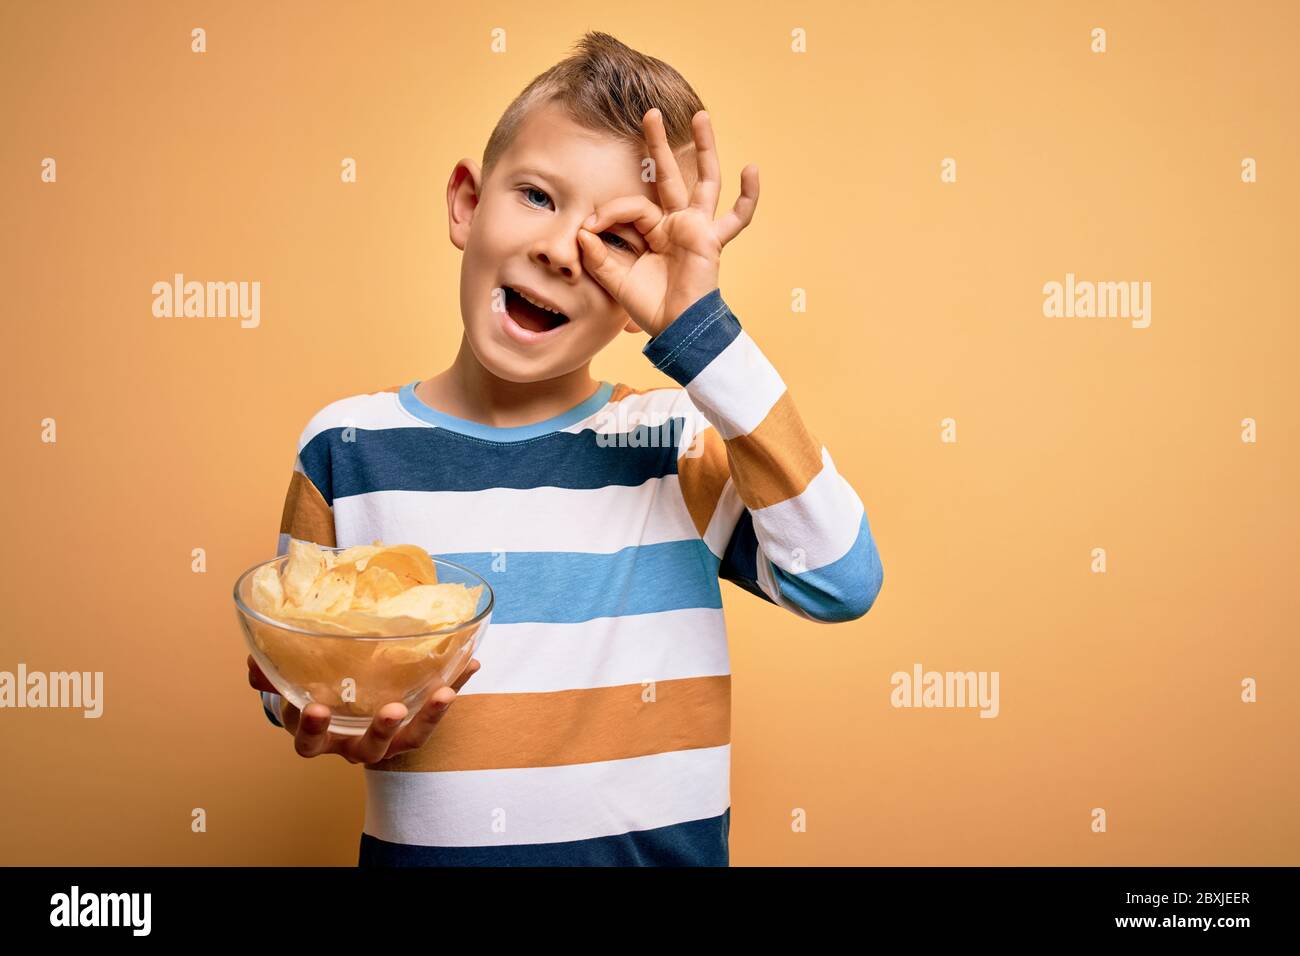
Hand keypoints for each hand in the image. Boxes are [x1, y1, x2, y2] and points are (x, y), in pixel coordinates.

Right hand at [247, 654, 479, 765]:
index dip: (310, 726)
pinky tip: (470, 664)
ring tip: (444, 692)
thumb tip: (253, 661)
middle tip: (390, 710)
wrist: (339, 707)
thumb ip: (273, 671)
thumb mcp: (291, 681)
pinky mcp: (409, 733)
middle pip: (363, 749)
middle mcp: (351, 743)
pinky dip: (452, 690)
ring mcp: (383, 741)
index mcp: (317, 733)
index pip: (308, 737)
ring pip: (405, 740)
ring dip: (426, 717)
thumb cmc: (313, 689)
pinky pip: (433, 715)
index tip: (314, 707)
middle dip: (377, 731)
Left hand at [576, 108, 758, 337]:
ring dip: (704, 148)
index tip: (589, 228)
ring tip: (701, 115)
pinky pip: (736, 218)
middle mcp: (676, 225)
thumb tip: (581, 232)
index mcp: (654, 233)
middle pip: (668, 176)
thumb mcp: (616, 281)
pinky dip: (748, 197)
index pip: (631, 206)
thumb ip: (599, 257)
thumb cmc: (651, 309)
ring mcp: (696, 229)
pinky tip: (752, 170)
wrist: (676, 331)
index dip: (609, 212)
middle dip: (658, 145)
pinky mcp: (710, 239)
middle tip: (649, 113)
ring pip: (703, 181)